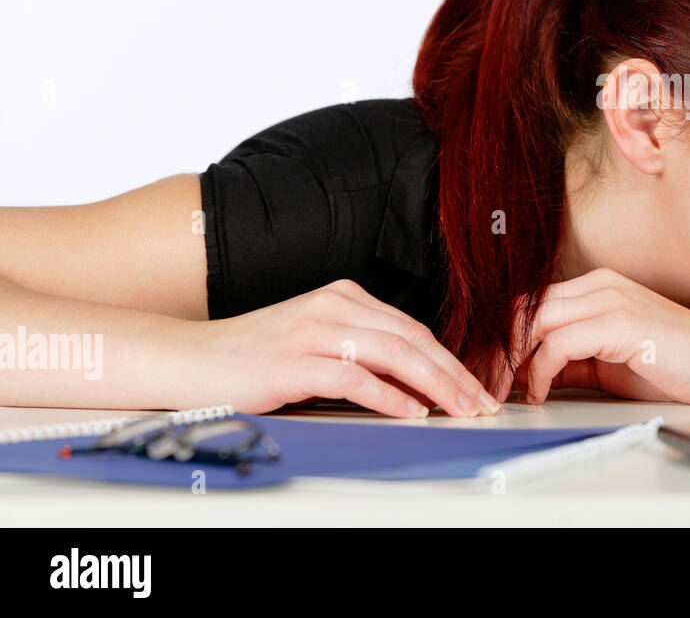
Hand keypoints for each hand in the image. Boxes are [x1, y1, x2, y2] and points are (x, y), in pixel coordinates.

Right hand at [182, 279, 498, 418]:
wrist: (190, 360)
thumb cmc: (255, 358)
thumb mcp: (317, 343)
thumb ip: (361, 352)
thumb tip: (416, 384)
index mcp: (345, 296)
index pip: (413, 329)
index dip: (450, 359)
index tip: (475, 386)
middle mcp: (334, 305)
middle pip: (411, 339)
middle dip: (453, 373)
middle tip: (481, 402)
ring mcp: (312, 330)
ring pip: (392, 354)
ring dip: (433, 384)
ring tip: (459, 408)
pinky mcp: (291, 361)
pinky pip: (352, 377)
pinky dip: (387, 395)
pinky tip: (409, 411)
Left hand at [504, 267, 689, 405]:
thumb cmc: (680, 365)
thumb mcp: (611, 363)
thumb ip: (573, 361)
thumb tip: (530, 376)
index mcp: (598, 288)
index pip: (530, 305)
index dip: (503, 340)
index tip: (489, 373)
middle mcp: (600, 285)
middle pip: (523, 309)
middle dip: (497, 350)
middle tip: (487, 386)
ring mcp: (610, 300)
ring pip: (534, 322)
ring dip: (513, 362)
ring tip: (510, 392)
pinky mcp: (620, 322)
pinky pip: (558, 343)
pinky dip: (541, 371)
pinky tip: (543, 393)